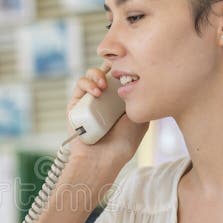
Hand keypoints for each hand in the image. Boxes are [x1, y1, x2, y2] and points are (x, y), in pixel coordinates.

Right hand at [66, 62, 148, 176]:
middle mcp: (105, 97)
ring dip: (97, 74)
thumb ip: (144, 101)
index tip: (131, 66)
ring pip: (91, 74)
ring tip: (104, 86)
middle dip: (111, 65)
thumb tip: (147, 81)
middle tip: (117, 73)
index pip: (121, 74)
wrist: (103, 158)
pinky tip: (96, 92)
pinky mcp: (76, 103)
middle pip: (106, 69)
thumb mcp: (142, 119)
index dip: (125, 65)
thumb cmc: (123, 143)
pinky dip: (87, 83)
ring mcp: (89, 99)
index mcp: (120, 99)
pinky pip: (79, 85)